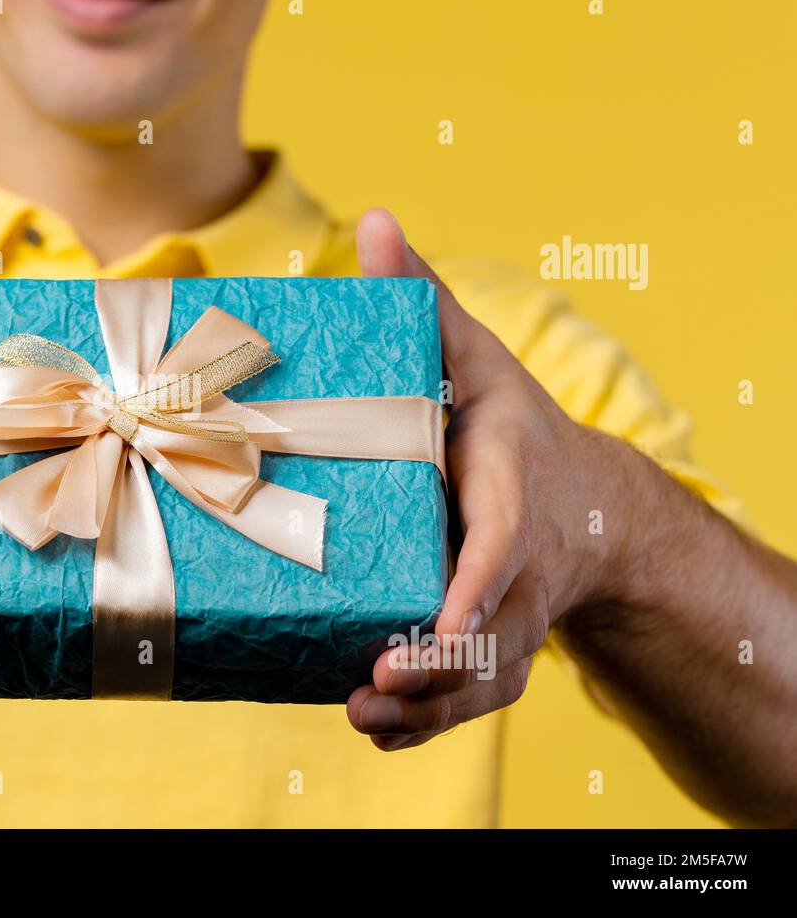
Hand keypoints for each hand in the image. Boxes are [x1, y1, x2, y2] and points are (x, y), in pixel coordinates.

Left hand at [346, 209, 620, 748]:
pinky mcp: (494, 648)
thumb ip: (426, 301)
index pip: (507, 540)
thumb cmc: (512, 428)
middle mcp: (520, 565)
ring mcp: (511, 616)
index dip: (480, 578)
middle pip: (494, 627)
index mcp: (515, 490)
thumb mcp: (476, 357)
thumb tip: (375, 219)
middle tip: (382, 676)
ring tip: (364, 716)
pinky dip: (426, 721)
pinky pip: (471, 696)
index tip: (447, 611)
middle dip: (444, 660)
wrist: (582, 505)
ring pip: (485, 678)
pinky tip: (371, 726)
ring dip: (430, 707)